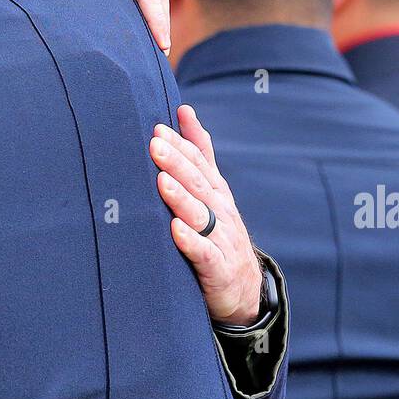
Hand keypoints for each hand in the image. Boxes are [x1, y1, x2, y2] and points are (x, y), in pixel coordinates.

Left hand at [150, 105, 262, 325]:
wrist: (243, 289)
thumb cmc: (218, 233)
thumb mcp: (212, 190)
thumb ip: (199, 152)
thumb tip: (183, 109)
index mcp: (216, 192)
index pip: (199, 163)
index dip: (180, 146)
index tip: (158, 129)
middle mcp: (221, 211)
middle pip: (198, 184)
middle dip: (177, 163)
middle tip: (155, 145)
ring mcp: (222, 239)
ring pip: (201, 215)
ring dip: (181, 198)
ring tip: (161, 182)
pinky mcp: (218, 268)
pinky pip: (205, 253)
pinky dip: (191, 241)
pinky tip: (176, 230)